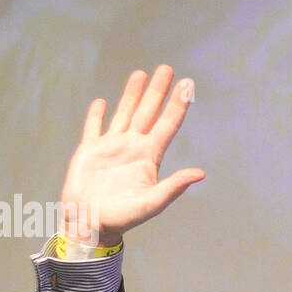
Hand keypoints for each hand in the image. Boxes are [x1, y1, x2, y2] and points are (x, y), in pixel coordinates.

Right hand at [59, 64, 204, 244]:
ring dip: (132, 94)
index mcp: (149, 157)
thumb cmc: (123, 217)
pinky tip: (102, 102)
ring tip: (141, 73)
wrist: (90, 223)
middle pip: (148, 112)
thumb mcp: (153, 202)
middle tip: (167, 68)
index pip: (168, 125)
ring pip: (124, 113)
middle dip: (158, 91)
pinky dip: (97, 114)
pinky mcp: (89, 150)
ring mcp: (111, 147)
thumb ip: (174, 186)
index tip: (188, 84)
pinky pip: (93, 127)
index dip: (178, 104)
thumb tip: (201, 173)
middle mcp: (133, 147)